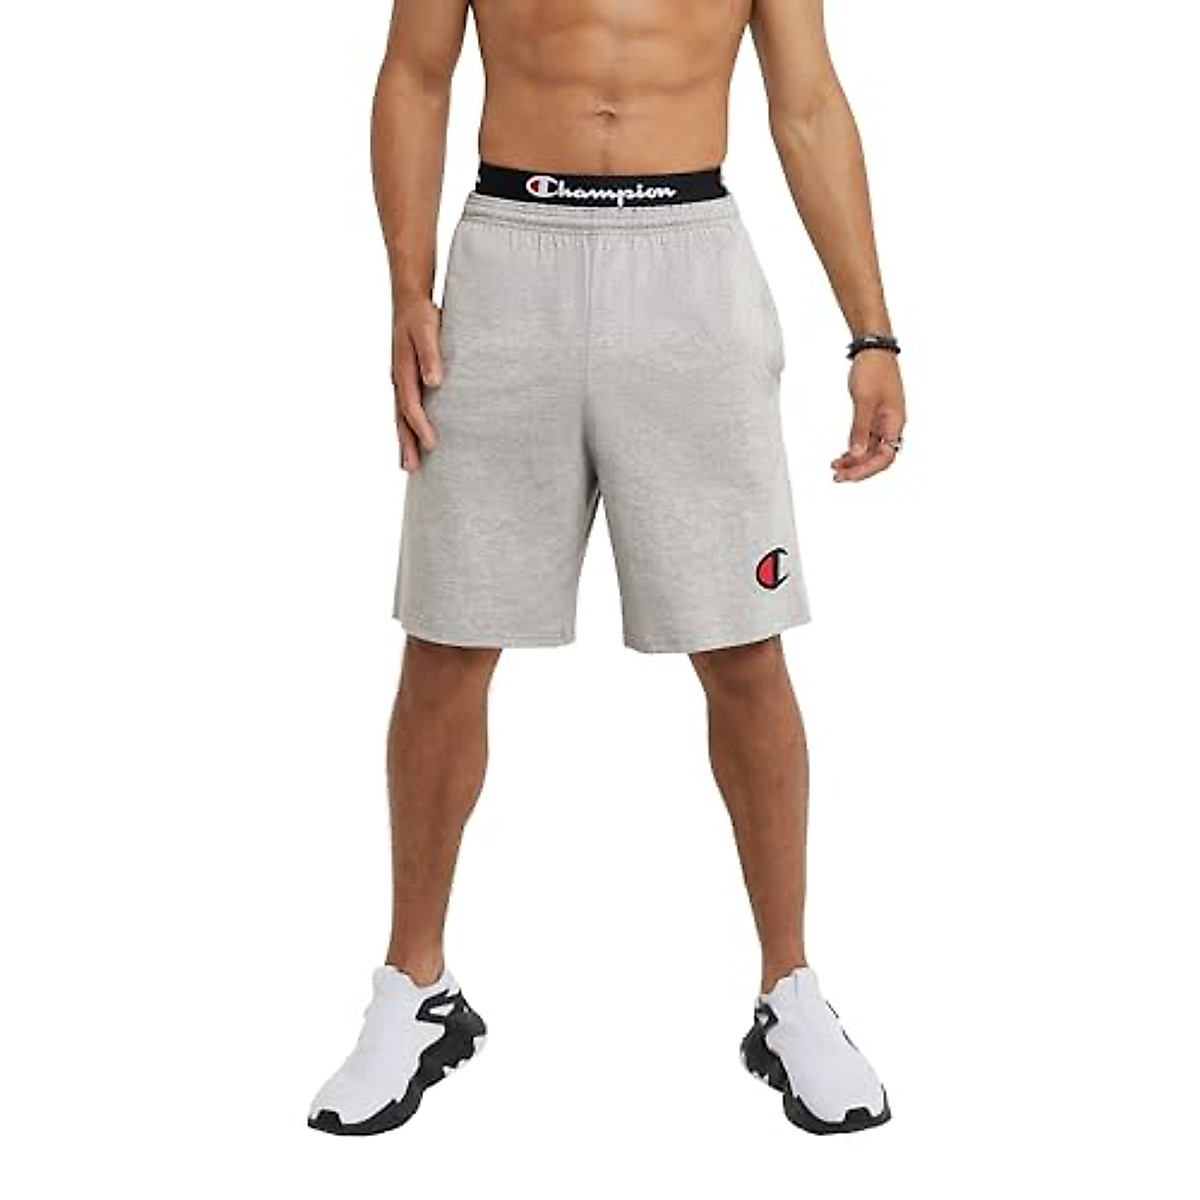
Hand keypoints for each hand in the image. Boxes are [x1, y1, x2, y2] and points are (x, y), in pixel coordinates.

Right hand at [392, 294, 443, 471]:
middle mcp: (399, 379)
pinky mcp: (406, 379)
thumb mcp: (427, 330)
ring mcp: (400, 381)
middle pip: (401, 418)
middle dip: (406, 444)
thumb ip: (430, 355)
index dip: (420, 426)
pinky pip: (405, 408)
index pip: (411, 406)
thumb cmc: (421, 315)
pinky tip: (414, 437)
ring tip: (409, 464)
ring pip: (401, 416)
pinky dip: (408, 426)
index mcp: (403, 371)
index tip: (431, 445)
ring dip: (405, 440)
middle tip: (411, 469)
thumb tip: (433, 382)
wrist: (409, 300)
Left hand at [831, 350, 906, 482]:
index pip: (884, 458)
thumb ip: (860, 429)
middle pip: (878, 458)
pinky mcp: (874, 416)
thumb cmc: (873, 370)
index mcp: (895, 423)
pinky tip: (842, 456)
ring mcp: (883, 421)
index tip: (847, 475)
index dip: (866, 470)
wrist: (874, 349)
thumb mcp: (864, 401)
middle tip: (837, 477)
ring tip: (835, 468)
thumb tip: (857, 454)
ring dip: (854, 461)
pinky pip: (866, 440)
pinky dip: (854, 449)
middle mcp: (891, 425)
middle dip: (858, 470)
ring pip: (871, 450)